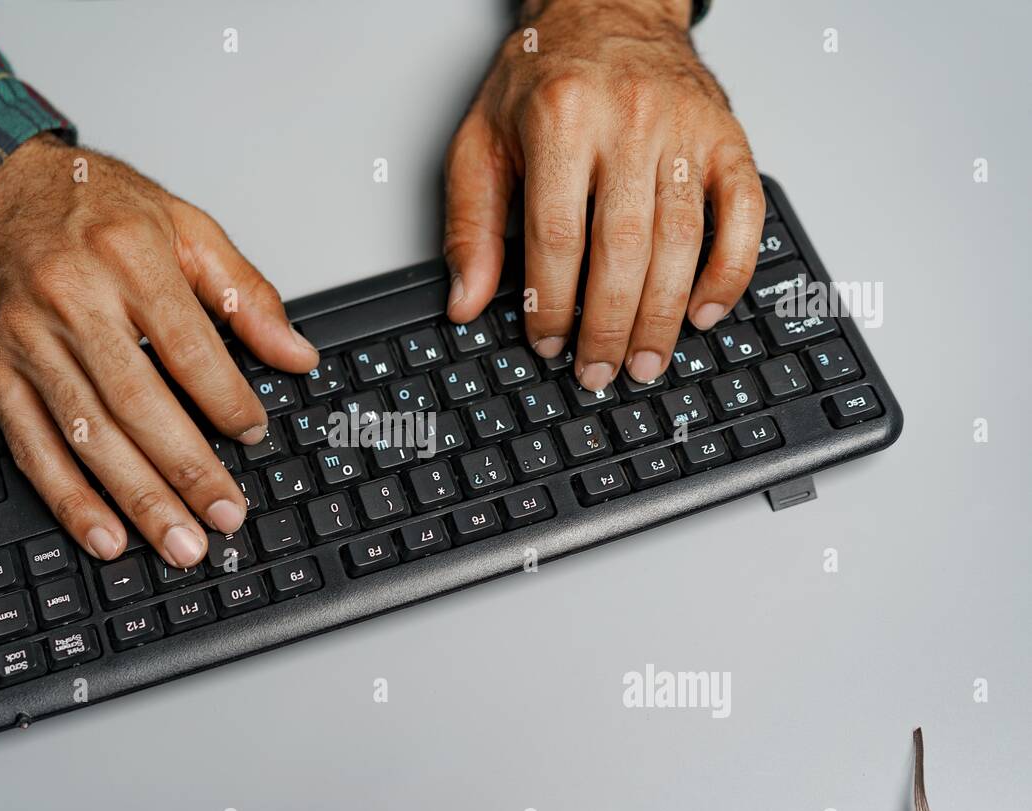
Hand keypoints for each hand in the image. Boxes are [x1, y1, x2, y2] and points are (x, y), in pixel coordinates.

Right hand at [0, 134, 318, 566]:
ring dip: (137, 499)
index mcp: (127, 258)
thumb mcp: (181, 224)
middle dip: (187, 471)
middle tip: (226, 517)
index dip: (226, 400)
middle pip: (138, 403)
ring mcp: (27, 340)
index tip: (254, 434)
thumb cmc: (88, 204)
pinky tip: (105, 535)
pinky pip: (31, 446)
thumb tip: (295, 354)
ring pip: (87, 435)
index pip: (187, 348)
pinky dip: (68, 498)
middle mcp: (72, 301)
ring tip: (180, 542)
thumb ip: (243, 292)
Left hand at [443, 0, 763, 390]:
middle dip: (610, 326)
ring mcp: (685, 129)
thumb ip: (470, 224)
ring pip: (682, 241)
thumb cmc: (542, 78)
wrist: (609, 7)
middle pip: (623, 249)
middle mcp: (628, 120)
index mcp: (560, 119)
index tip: (546, 342)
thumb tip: (467, 302)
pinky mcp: (727, 136)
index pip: (557, 236)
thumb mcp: (481, 141)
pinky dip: (730, 270)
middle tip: (600, 373)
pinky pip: (744, 212)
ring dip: (663, 316)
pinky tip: (704, 311)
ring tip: (644, 362)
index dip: (552, 302)